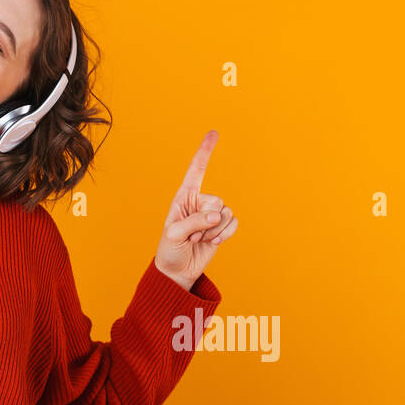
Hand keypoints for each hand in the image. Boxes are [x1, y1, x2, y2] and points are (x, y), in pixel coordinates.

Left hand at [154, 130, 237, 289]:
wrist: (178, 271)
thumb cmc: (170, 250)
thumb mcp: (174, 234)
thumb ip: (194, 221)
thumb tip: (216, 215)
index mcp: (184, 196)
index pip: (196, 170)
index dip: (205, 151)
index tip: (214, 132)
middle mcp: (200, 202)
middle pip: (216, 200)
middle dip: (205, 221)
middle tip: (191, 234)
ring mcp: (212, 215)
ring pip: (226, 213)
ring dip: (213, 231)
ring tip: (198, 239)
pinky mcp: (222, 227)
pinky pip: (234, 224)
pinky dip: (224, 235)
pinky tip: (212, 242)